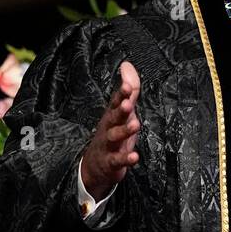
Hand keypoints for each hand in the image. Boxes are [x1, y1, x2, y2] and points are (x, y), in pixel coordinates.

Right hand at [81, 60, 140, 199]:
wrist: (95, 166)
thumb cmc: (112, 134)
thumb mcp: (122, 112)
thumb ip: (129, 91)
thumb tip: (127, 65)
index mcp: (112, 115)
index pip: (116, 102)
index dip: (121, 94)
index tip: (127, 86)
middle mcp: (108, 128)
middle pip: (113, 117)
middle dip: (120, 110)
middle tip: (129, 104)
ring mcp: (108, 145)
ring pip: (114, 137)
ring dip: (124, 131)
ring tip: (136, 125)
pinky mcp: (111, 162)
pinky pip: (117, 160)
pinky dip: (126, 159)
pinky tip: (134, 156)